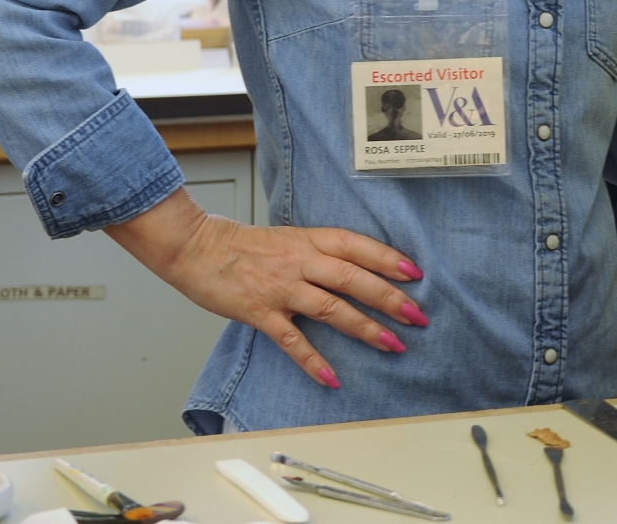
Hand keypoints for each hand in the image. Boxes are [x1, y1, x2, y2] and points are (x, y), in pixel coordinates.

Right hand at [105, 188, 425, 388]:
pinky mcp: (261, 312)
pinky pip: (293, 340)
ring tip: (392, 345)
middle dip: (390, 298)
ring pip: (332, 308)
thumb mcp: (291, 238)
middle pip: (354, 279)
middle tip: (418, 316)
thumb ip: (320, 252)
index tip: (416, 274)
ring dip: (365, 328)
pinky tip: (332, 378)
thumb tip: (356, 268)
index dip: (389, 260)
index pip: (359, 247)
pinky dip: (313, 361)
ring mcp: (282, 288)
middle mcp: (302, 262)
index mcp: (310, 240)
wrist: (197, 247)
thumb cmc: (244, 244)